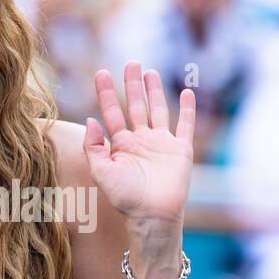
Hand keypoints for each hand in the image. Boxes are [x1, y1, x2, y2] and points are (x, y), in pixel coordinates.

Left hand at [83, 62, 194, 232]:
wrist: (153, 216)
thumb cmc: (125, 198)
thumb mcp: (101, 172)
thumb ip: (94, 147)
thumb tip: (90, 120)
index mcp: (121, 145)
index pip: (111, 112)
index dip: (106, 93)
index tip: (101, 73)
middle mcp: (141, 141)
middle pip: (135, 105)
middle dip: (132, 84)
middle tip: (130, 63)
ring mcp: (162, 144)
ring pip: (158, 110)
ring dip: (155, 91)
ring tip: (150, 72)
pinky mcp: (181, 150)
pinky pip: (186, 125)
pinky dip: (188, 109)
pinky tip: (187, 92)